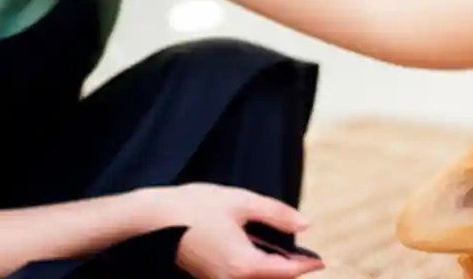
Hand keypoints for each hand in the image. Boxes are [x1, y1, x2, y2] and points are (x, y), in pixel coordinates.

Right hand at [159, 183, 324, 277]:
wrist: (151, 219)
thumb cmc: (193, 207)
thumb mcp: (241, 202)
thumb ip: (276, 213)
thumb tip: (304, 223)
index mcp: (244, 265)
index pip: (286, 272)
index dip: (306, 265)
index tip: (321, 261)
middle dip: (289, 272)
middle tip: (305, 259)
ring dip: (272, 272)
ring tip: (284, 256)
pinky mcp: (208, 277)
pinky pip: (240, 278)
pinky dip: (255, 269)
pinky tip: (257, 253)